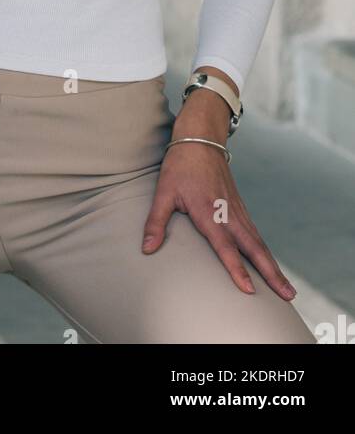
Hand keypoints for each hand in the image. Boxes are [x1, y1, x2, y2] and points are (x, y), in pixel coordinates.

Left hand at [141, 130, 297, 301]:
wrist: (200, 139)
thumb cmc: (180, 166)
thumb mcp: (163, 192)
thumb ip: (155, 223)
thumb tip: (147, 250)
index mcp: (209, 212)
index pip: (225, 247)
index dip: (236, 269)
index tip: (250, 290)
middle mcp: (228, 214)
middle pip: (253, 248)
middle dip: (271, 274)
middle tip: (288, 296)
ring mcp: (237, 210)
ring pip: (259, 242)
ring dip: (273, 266)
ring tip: (287, 289)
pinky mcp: (239, 207)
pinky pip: (256, 234)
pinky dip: (266, 252)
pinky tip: (271, 265)